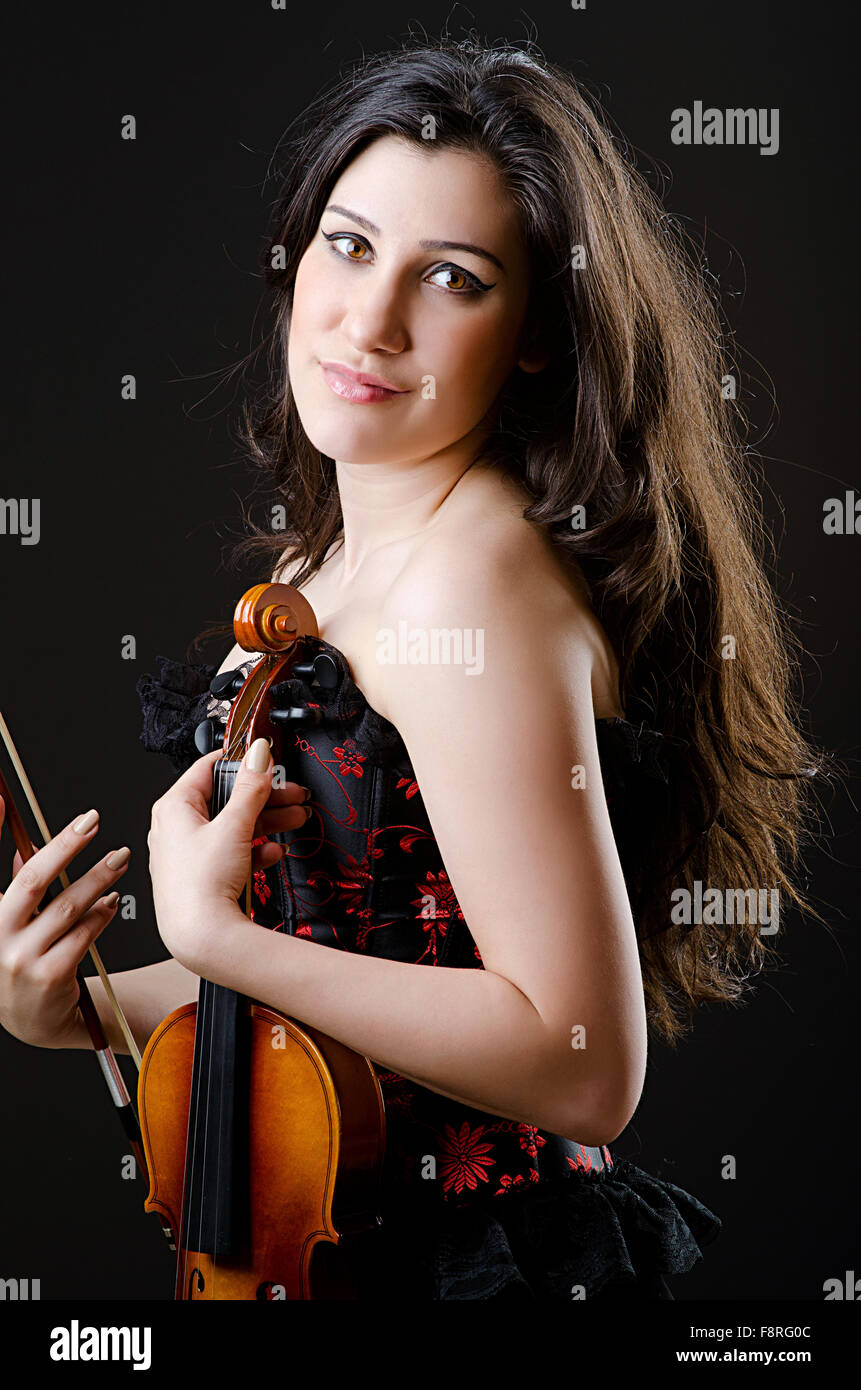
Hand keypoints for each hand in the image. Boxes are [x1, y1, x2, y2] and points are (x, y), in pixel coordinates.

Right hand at [0, 796, 130, 1048]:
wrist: (34, 1020)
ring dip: (97, 877)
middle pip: (32, 880)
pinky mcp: (49, 976)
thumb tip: (28, 846)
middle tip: (92, 822)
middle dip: (66, 846)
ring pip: (67, 906)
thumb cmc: (24, 963)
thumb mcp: (11, 926)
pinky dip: (101, 913)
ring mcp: (19, 959)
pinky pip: (83, 934)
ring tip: (118, 859)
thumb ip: (19, 889)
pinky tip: (111, 901)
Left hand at [146, 739, 308, 970]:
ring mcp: (189, 853)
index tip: (268, 762)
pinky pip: (231, 853)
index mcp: (174, 807)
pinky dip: (254, 849)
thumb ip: (251, 787)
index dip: (243, 762)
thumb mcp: (233, 826)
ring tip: (296, 819)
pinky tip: (273, 853)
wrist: (201, 938)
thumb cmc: (201, 885)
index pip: (209, 768)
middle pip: (226, 799)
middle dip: (265, 797)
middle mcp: (176, 827)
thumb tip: (258, 752)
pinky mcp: (202, 876)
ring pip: (233, 826)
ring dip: (267, 821)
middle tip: (292, 794)